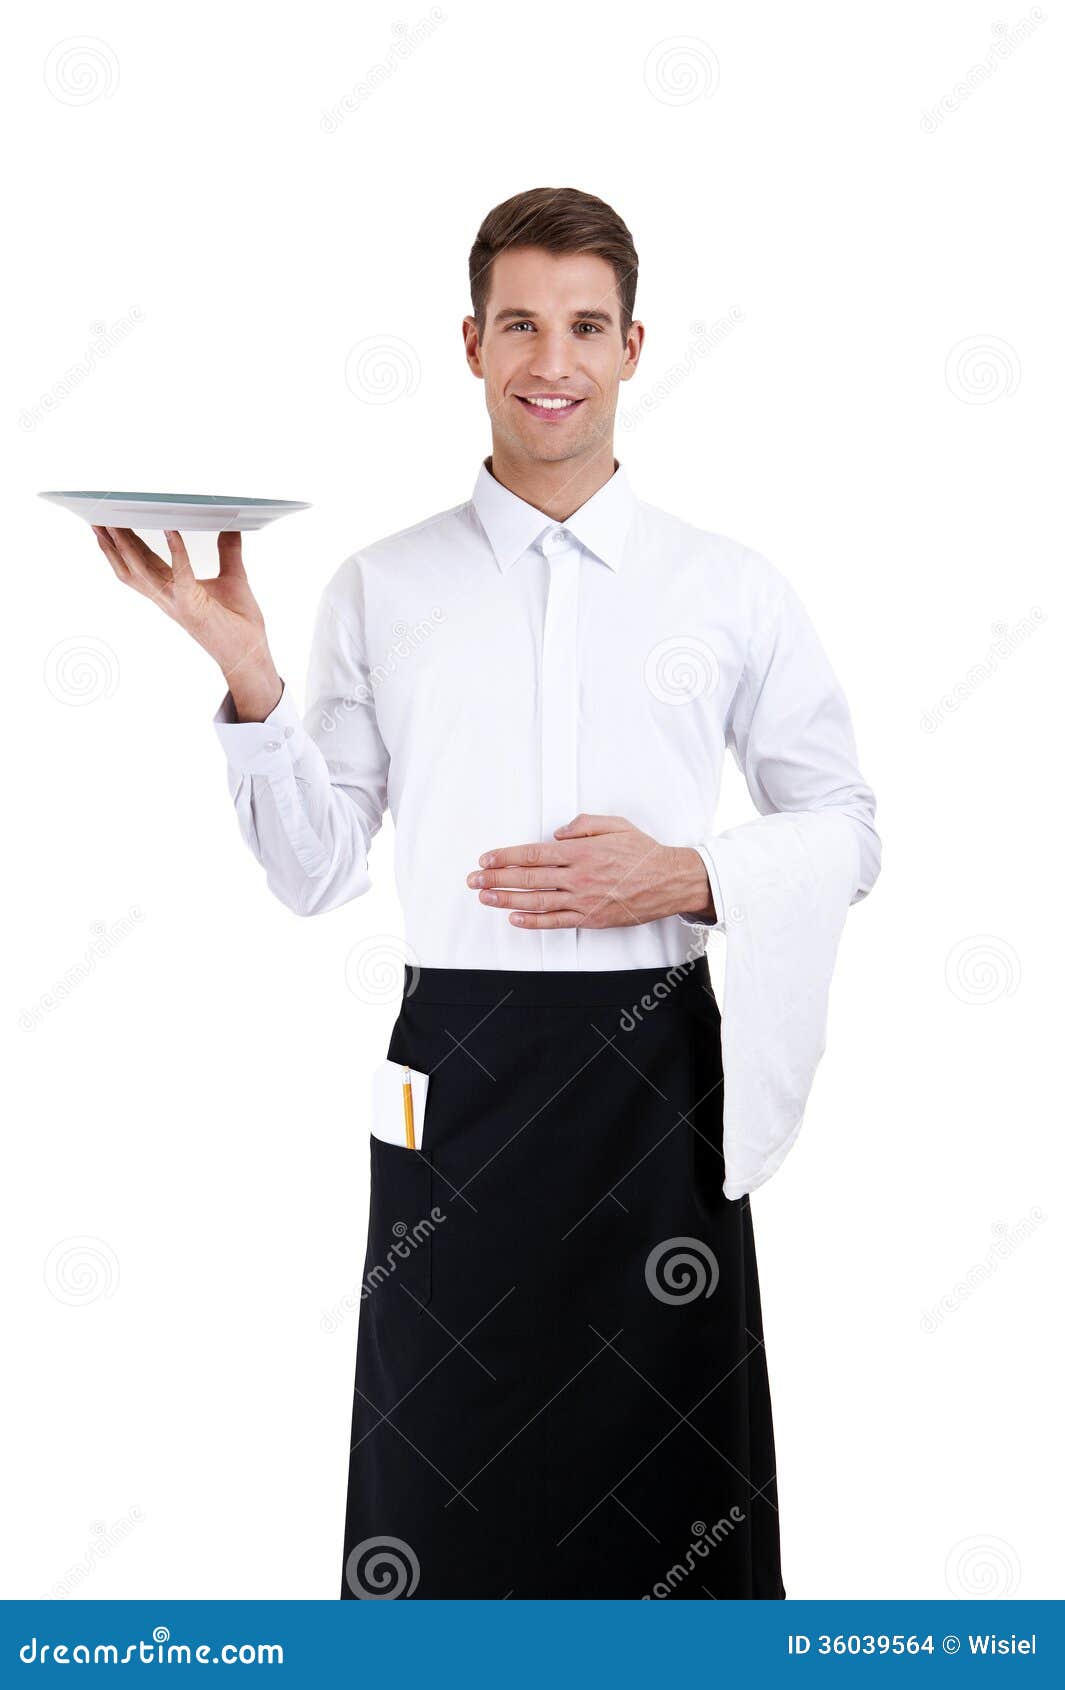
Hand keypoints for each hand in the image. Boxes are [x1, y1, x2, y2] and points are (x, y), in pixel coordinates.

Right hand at [92, 526, 278, 700]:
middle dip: (113, 543)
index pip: (142, 565)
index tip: (111, 525)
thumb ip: (229, 551)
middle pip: (131, 567)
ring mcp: (177, 603)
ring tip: (115, 522)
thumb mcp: (234, 579)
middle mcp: (169, 598)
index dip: (124, 546)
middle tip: (98, 517)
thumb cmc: (241, 625)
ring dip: (126, 546)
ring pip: (141, 571)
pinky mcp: (193, 605)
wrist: (251, 658)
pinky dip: (176, 551)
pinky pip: (180, 574)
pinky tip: (171, 529)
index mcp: (173, 593)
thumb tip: (231, 525)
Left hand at [465, 814, 713, 929]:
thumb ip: (583, 825)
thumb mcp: (615, 824)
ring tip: (485, 898)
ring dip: (507, 900)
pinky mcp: (591, 917)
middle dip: (496, 879)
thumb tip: (557, 832)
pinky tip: (515, 919)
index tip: (486, 859)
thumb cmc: (643, 853)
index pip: (533, 854)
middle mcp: (578, 876)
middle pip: (528, 878)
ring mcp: (583, 900)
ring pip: (537, 901)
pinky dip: (533, 921)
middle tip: (474, 881)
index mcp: (581, 851)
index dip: (506, 857)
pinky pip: (556, 921)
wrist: (670, 882)